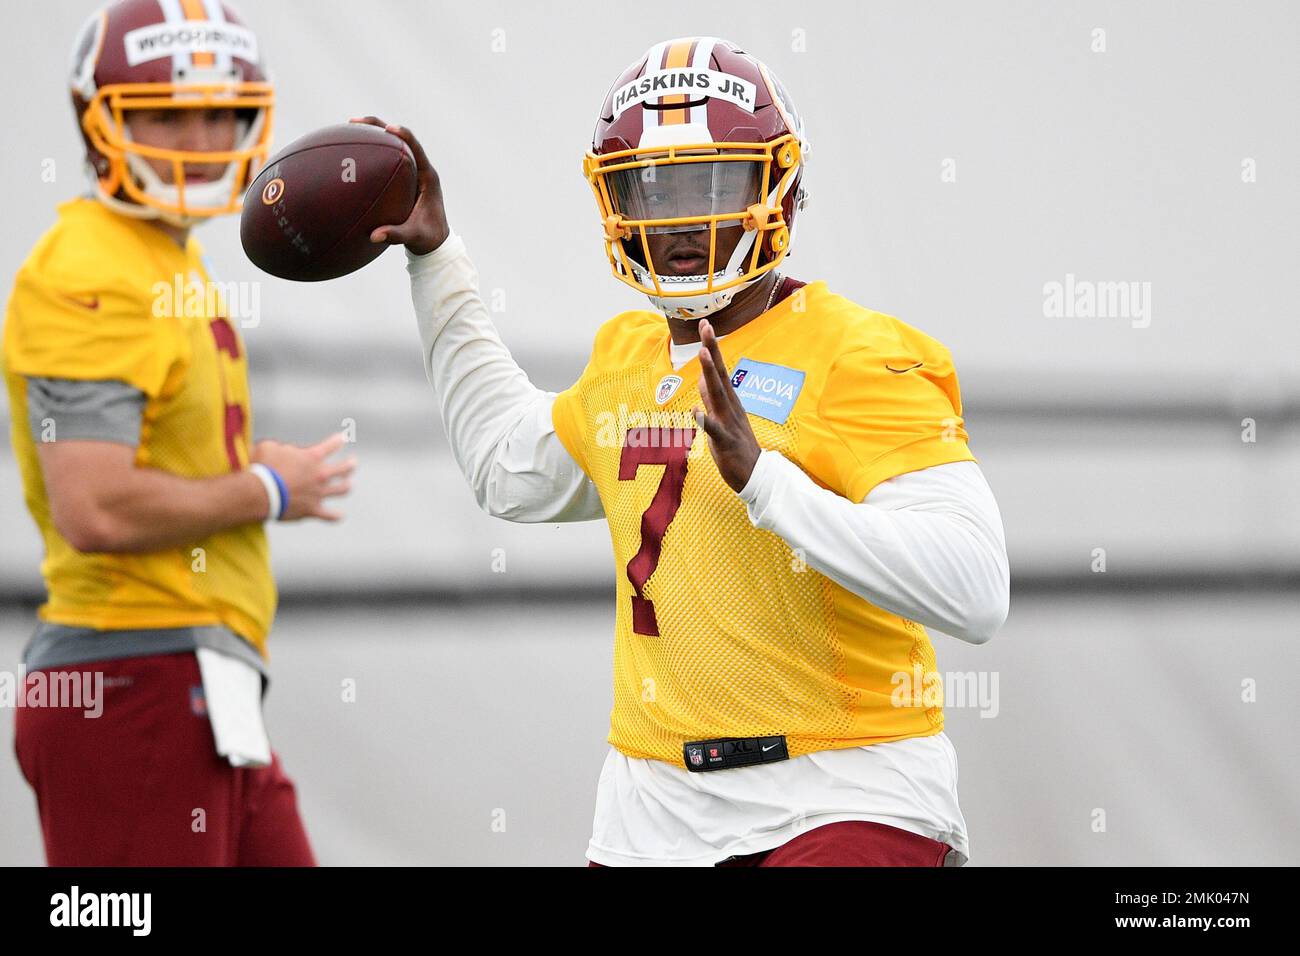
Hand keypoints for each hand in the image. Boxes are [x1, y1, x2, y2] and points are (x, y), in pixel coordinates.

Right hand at [251, 432, 355, 520]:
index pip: (331, 445)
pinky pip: (329, 515)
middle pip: (344, 468)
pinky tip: (340, 516)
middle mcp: (320, 475)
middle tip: (353, 462)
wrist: (259, 493)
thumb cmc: (261, 466)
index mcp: (312, 457)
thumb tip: (284, 451)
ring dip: (347, 486)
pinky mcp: (312, 510)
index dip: (338, 440)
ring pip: (341, 490)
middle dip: (350, 464)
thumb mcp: (269, 447)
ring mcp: (318, 494)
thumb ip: (282, 447)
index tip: (343, 438)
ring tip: (349, 485)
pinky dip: (335, 516)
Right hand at [350, 116, 449, 255]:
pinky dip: (370, 152)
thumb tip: (374, 236)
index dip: (403, 135)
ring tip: (347, 129)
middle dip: (377, 127)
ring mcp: (411, 172)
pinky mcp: (403, 178)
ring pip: (391, 145)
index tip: (387, 128)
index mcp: (428, 177)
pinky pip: (386, 159)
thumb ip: (396, 235)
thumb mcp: (414, 236)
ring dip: (372, 135)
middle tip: (353, 122)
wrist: (435, 242)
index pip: (416, 148)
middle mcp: (420, 169)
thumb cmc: (428, 238)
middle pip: (399, 139)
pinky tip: (351, 152)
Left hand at [692, 320, 761, 492]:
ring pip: (718, 395)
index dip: (711, 348)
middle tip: (705, 326)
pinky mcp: (725, 442)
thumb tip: (701, 378)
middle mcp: (730, 406)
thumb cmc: (736, 446)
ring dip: (710, 375)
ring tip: (703, 355)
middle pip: (719, 374)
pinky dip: (705, 420)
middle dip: (712, 350)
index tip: (705, 325)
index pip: (719, 369)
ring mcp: (729, 423)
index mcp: (729, 400)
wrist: (756, 475)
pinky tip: (696, 411)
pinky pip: (714, 430)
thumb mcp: (720, 417)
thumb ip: (710, 398)